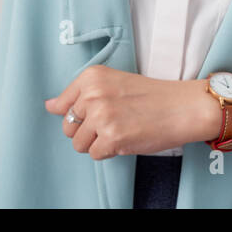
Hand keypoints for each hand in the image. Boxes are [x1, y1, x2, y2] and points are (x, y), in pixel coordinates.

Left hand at [44, 65, 215, 159]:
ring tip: (120, 129)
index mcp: (91, 77)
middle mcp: (92, 94)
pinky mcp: (111, 138)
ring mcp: (101, 117)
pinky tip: (126, 138)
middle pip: (68, 127)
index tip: (96, 113)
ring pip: (79, 144)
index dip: (78, 115)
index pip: (61, 105)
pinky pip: (95, 155)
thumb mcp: (112, 82)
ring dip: (97, 143)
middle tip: (113, 121)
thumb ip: (79, 94)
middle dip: (87, 131)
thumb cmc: (150, 96)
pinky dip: (109, 152)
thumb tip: (49, 106)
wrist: (182, 107)